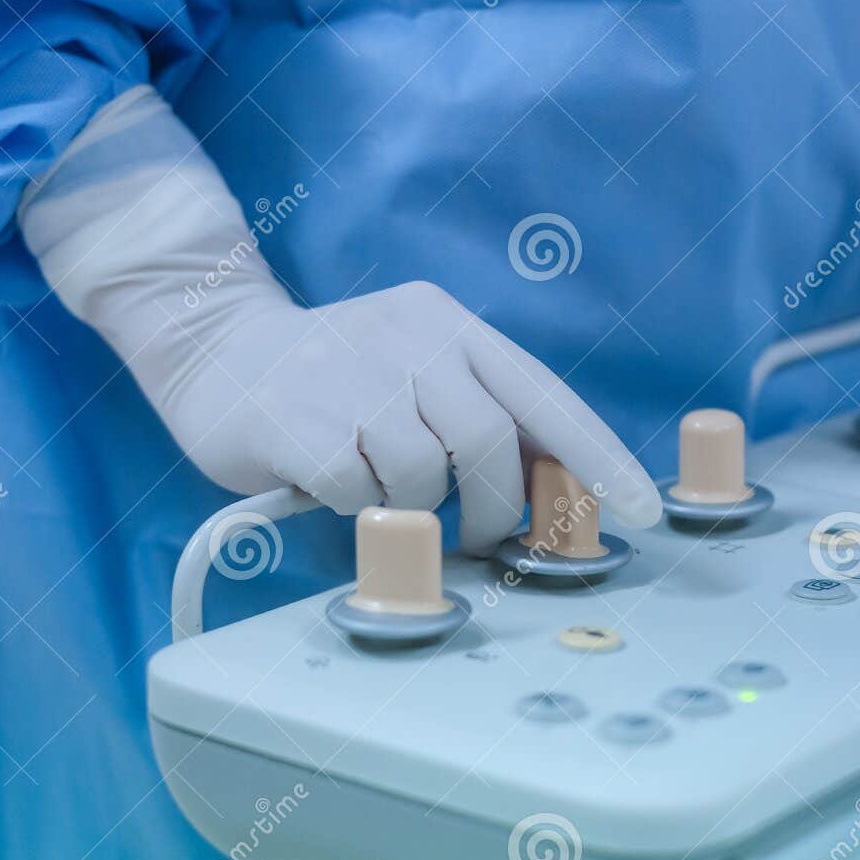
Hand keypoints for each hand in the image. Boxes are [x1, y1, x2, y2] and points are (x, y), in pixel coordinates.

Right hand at [153, 281, 661, 553]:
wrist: (215, 348)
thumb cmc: (331, 378)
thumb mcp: (412, 369)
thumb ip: (475, 413)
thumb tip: (551, 492)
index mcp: (449, 325)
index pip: (544, 397)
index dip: (600, 459)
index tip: (643, 513)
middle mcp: (410, 340)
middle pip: (491, 445)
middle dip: (495, 508)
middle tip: (477, 534)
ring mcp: (353, 378)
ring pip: (426, 476)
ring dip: (415, 508)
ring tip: (385, 494)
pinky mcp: (303, 422)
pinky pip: (362, 496)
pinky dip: (358, 509)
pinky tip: (336, 484)